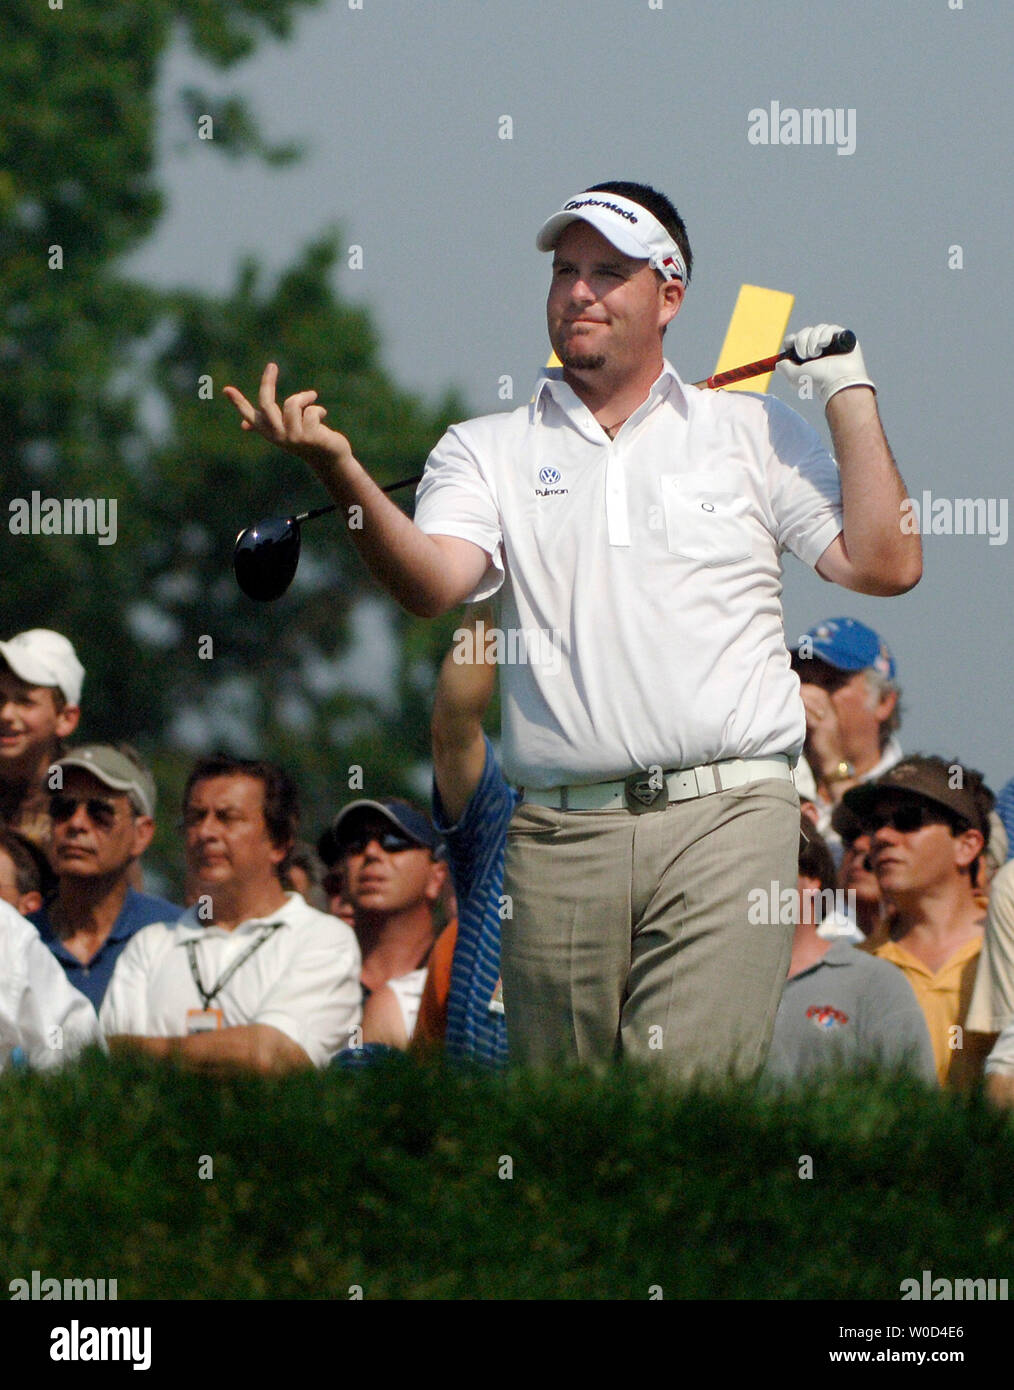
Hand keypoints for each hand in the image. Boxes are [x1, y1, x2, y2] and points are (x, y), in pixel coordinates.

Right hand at [223, 363, 353, 478]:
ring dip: (305, 397)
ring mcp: (293, 438)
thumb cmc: (307, 440)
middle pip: (266, 403)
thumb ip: (267, 425)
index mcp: (269, 432)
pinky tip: (322, 417)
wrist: (330, 458)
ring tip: (313, 398)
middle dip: (267, 382)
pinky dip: (318, 410)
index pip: (250, 415)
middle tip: (271, 365)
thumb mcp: (285, 430)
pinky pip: (311, 411)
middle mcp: (278, 436)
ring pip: (292, 403)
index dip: (238, 402)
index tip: (226, 389)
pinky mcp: (309, 437)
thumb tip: (242, 426)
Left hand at [777, 323, 875, 404]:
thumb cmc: (818, 380)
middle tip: (806, 355)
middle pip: (805, 332)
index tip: (790, 346)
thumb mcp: (795, 376)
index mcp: (807, 357)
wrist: (838, 379)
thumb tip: (778, 363)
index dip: (791, 340)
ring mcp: (831, 343)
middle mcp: (819, 349)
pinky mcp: (842, 338)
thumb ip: (785, 368)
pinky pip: (831, 328)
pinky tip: (826, 345)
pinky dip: (826, 334)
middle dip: (802, 341)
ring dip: (813, 340)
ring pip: (818, 328)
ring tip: (818, 353)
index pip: (796, 340)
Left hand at [799, 683, 848, 783]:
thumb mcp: (814, 728)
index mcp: (830, 712)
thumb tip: (790, 706)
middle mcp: (831, 714)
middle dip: (804, 689)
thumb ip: (807, 716)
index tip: (793, 685)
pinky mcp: (824, 730)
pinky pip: (812, 716)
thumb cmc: (819, 746)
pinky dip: (802, 710)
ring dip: (803, 697)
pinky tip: (792, 707)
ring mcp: (829, 721)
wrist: (831, 763)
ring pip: (816, 702)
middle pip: (819, 694)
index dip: (807, 687)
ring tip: (790, 694)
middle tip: (789, 687)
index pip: (820, 693)